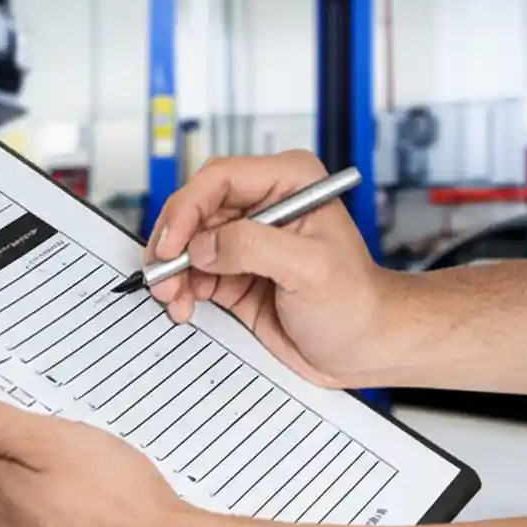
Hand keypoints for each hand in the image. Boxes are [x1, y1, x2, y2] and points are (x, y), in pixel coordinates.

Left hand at [0, 382, 212, 526]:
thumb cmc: (114, 506)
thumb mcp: (46, 441)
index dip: (10, 423)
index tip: (42, 424)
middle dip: (33, 451)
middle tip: (75, 450)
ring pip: (26, 494)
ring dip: (54, 480)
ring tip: (94, 479)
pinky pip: (49, 521)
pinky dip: (70, 508)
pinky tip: (100, 504)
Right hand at [147, 151, 398, 388]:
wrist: (363, 347)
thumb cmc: (356, 303)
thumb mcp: (310, 269)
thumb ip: (253, 248)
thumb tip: (203, 245)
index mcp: (288, 182)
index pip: (219, 179)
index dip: (188, 208)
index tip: (174, 243)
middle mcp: (262, 204)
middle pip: (194, 209)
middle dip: (173, 243)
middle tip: (164, 273)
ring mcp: (244, 240)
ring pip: (187, 243)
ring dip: (172, 270)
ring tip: (173, 297)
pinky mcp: (233, 271)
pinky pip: (191, 273)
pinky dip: (180, 289)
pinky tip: (185, 306)